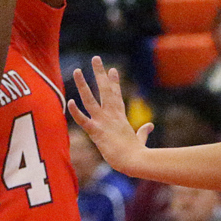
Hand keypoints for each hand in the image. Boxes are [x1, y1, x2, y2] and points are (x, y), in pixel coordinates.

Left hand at [68, 56, 152, 175]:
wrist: (135, 161)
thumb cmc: (137, 153)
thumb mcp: (140, 138)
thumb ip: (143, 131)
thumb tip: (150, 126)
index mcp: (120, 116)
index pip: (116, 94)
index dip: (113, 81)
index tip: (111, 69)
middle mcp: (111, 115)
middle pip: (105, 89)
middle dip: (99, 73)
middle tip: (95, 58)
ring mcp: (103, 122)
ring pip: (90, 99)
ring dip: (83, 85)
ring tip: (77, 70)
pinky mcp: (96, 132)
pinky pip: (83, 120)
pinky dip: (76, 111)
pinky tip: (70, 101)